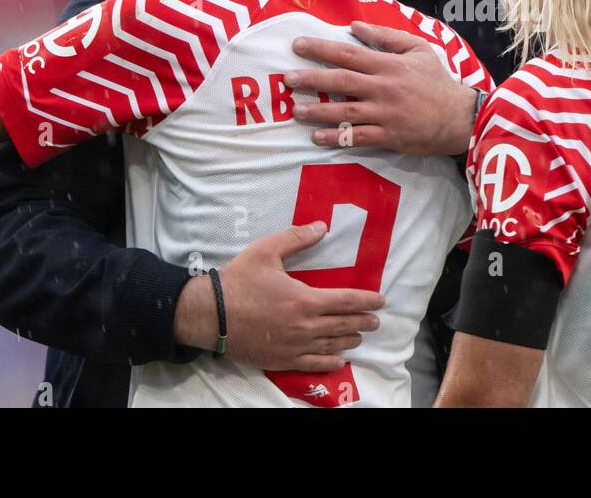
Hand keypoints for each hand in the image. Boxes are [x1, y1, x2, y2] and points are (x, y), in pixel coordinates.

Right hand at [173, 222, 384, 371]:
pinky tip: (339, 360)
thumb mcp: (267, 251)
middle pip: (344, 325)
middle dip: (363, 322)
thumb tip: (322, 226)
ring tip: (360, 337)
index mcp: (305, 299)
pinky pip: (313, 364)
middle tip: (376, 321)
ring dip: (350, 340)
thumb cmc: (239, 280)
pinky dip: (330, 362)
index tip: (380, 301)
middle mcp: (305, 326)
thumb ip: (296, 238)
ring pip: (331, 345)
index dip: (367, 301)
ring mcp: (295, 346)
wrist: (210, 315)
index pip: (347, 301)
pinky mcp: (282, 360)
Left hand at [286, 20, 476, 155]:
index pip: (348, 54)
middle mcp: (384, 88)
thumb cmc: (437, 81)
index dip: (320, 49)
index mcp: (389, 65)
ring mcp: (385, 113)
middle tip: (287, 79)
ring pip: (344, 111)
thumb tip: (355, 26)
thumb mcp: (418, 49)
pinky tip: (317, 138)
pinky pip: (357, 137)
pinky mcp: (389, 136)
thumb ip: (387, 37)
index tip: (297, 45)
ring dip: (317, 110)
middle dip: (311, 79)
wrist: (459, 117)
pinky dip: (336, 137)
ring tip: (295, 111)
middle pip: (341, 81)